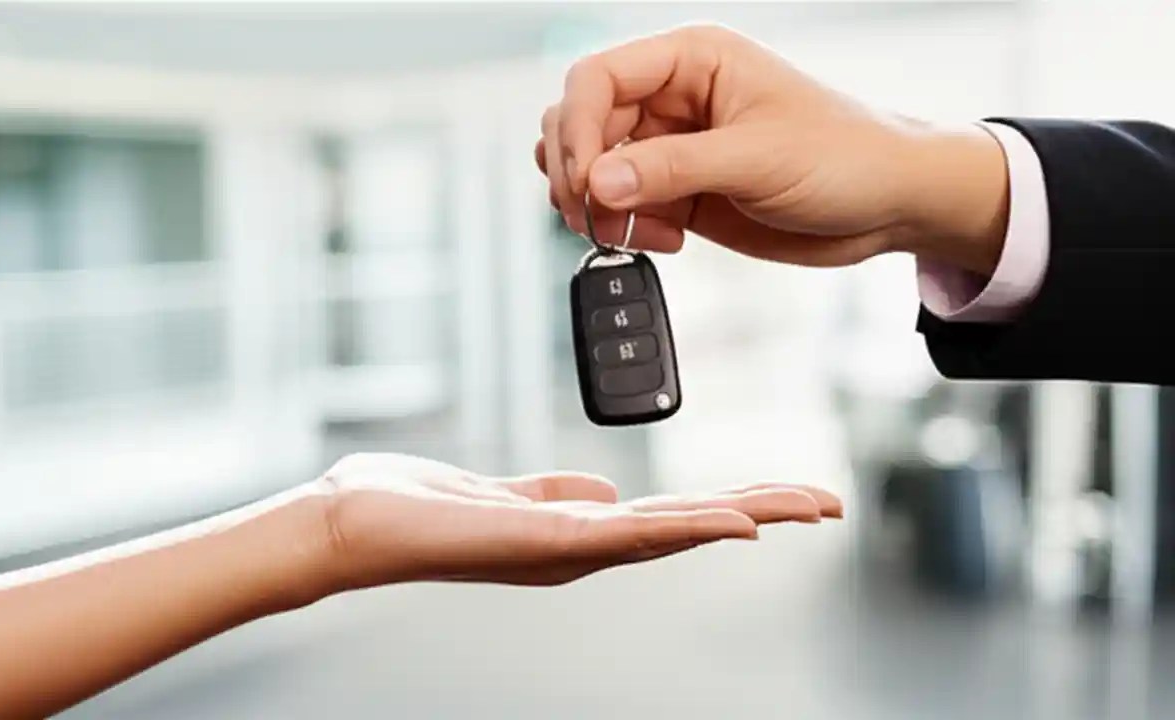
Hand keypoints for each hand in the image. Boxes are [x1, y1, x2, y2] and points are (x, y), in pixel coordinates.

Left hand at [304, 452, 839, 594]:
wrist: (350, 523)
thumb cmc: (413, 508)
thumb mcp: (503, 495)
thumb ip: (555, 494)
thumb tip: (608, 494)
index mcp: (575, 533)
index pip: (671, 517)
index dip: (733, 506)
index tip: (787, 495)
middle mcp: (580, 550)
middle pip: (688, 528)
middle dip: (760, 513)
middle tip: (827, 503)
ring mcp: (564, 551)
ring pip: (672, 532)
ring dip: (741, 516)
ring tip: (802, 506)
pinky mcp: (540, 542)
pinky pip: (624, 534)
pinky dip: (683, 528)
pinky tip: (728, 520)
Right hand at [536, 24, 1008, 275]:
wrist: (888, 206)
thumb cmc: (846, 155)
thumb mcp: (757, 157)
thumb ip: (672, 168)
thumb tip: (599, 180)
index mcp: (692, 62)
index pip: (598, 79)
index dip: (578, 127)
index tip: (586, 179)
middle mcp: (674, 100)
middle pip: (582, 124)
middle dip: (578, 171)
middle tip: (595, 213)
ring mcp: (672, 149)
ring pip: (592, 169)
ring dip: (595, 205)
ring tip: (632, 231)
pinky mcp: (677, 193)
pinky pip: (621, 207)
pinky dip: (622, 228)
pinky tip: (661, 240)